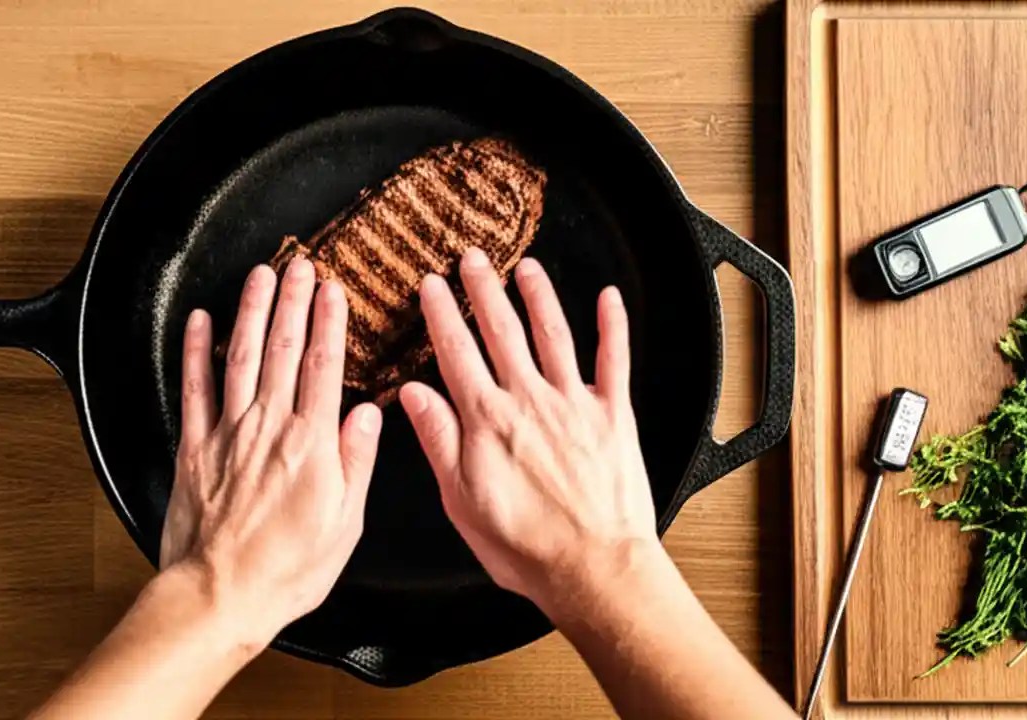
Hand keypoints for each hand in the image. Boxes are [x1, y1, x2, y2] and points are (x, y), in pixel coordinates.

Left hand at [160, 257, 381, 644]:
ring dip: (252, 311)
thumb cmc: (288, 569)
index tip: (333, 290)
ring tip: (261, 275)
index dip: (329, 322)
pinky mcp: (194, 447)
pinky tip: (201, 321)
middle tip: (300, 264)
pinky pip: (194, 387)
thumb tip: (369, 411)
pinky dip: (196, 351)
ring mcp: (228, 433)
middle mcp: (269, 427)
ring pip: (241, 356)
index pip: (324, 366)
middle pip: (282, 348)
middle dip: (293, 301)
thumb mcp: (346, 523)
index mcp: (311, 444)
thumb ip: (357, 460)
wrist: (221, 596)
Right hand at [399, 248, 656, 616]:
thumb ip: (438, 440)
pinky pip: (614, 361)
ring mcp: (574, 404)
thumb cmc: (524, 546)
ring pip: (553, 334)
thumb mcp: (461, 499)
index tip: (431, 284)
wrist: (593, 568)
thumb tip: (412, 392)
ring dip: (538, 295)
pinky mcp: (613, 416)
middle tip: (471, 258)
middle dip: (484, 289)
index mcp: (487, 420)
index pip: (456, 352)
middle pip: (502, 331)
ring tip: (526, 266)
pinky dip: (612, 326)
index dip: (442, 314)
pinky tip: (609, 297)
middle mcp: (529, 400)